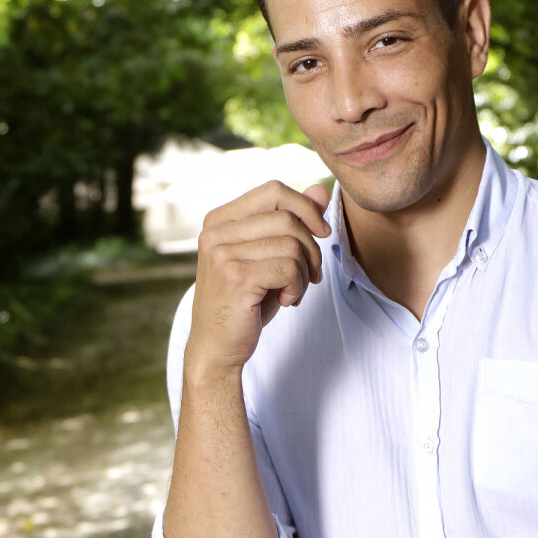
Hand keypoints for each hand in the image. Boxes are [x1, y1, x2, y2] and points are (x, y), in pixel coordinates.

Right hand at [187, 180, 330, 378]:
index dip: (305, 207)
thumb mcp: (270, 257)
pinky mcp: (235, 277)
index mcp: (220, 220)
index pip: (273, 190)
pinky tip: (288, 300)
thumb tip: (320, 189)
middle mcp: (216, 232)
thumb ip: (293, 221)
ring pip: (292, 244)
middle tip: (310, 274)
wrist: (217, 348)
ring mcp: (222, 254)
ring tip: (293, 290)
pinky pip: (289, 268)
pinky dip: (298, 287)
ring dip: (305, 272)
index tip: (320, 232)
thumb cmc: (246, 301)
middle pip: (287, 217)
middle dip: (311, 247)